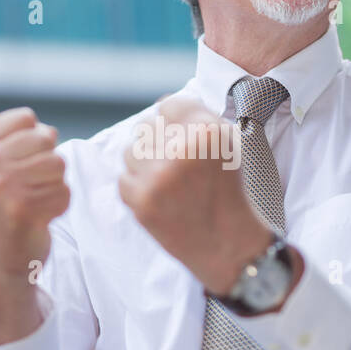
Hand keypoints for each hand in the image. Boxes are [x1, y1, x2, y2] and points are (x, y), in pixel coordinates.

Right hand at [0, 107, 69, 343]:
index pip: (26, 118)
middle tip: (25, 190)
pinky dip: (58, 206)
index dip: (32, 141)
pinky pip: (65, 191)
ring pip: (59, 164)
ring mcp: (0, 186)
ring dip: (53, 186)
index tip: (15, 168)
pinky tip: (38, 219)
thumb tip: (49, 131)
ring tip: (32, 203)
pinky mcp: (23, 209)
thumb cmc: (2, 209)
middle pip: (46, 138)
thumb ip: (20, 139)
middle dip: (46, 164)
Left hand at [118, 95, 273, 294]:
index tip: (179, 137)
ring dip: (144, 165)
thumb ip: (196, 119)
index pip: (169, 105)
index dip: (173, 122)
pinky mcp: (142, 201)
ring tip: (166, 183)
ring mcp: (159, 177)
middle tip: (174, 165)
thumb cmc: (226, 192)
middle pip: (146, 126)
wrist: (226, 244)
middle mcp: (183, 150)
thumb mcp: (227, 146)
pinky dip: (138, 190)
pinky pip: (123, 180)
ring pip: (130, 152)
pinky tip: (160, 200)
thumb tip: (160, 108)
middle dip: (157, 143)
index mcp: (208, 131)